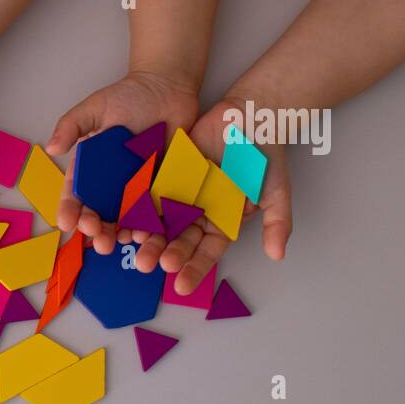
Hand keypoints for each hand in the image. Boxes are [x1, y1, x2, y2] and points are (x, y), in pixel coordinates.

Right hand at [48, 71, 199, 253]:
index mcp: (91, 167)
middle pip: (100, 212)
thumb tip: (50, 147)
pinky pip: (156, 209)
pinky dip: (152, 224)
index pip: (77, 193)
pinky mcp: (161, 186)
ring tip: (121, 243)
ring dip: (122, 233)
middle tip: (97, 240)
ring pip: (126, 217)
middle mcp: (112, 182)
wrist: (167, 88)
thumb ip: (71, 126)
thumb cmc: (129, 96)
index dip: (70, 209)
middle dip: (96, 228)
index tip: (66, 222)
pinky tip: (148, 234)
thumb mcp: (95, 108)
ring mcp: (137, 187)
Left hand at [134, 97, 291, 294]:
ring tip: (135, 246)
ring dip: (147, 235)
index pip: (207, 252)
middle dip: (165, 254)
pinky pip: (149, 194)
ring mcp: (180, 196)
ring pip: (160, 221)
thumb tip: (278, 255)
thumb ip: (277, 222)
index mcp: (222, 223)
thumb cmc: (265, 156)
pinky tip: (126, 217)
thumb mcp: (277, 191)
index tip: (181, 286)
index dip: (195, 269)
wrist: (249, 117)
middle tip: (149, 266)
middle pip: (179, 240)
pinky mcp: (166, 176)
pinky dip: (138, 206)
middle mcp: (198, 214)